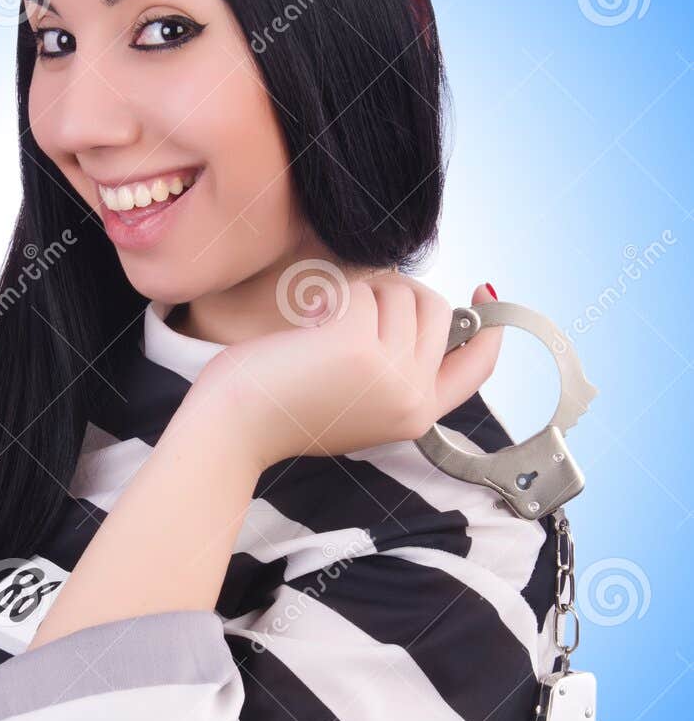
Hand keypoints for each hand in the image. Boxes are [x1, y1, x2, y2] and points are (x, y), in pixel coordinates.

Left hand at [197, 273, 501, 472]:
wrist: (233, 431)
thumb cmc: (281, 409)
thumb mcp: (356, 402)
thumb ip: (394, 370)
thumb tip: (418, 309)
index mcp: (418, 417)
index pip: (477, 366)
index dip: (487, 326)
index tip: (484, 290)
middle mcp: (414, 399)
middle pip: (435, 309)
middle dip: (396, 295)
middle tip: (348, 311)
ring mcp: (390, 374)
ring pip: (398, 292)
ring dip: (359, 292)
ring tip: (320, 327)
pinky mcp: (359, 347)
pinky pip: (363, 289)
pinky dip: (332, 293)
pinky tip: (306, 320)